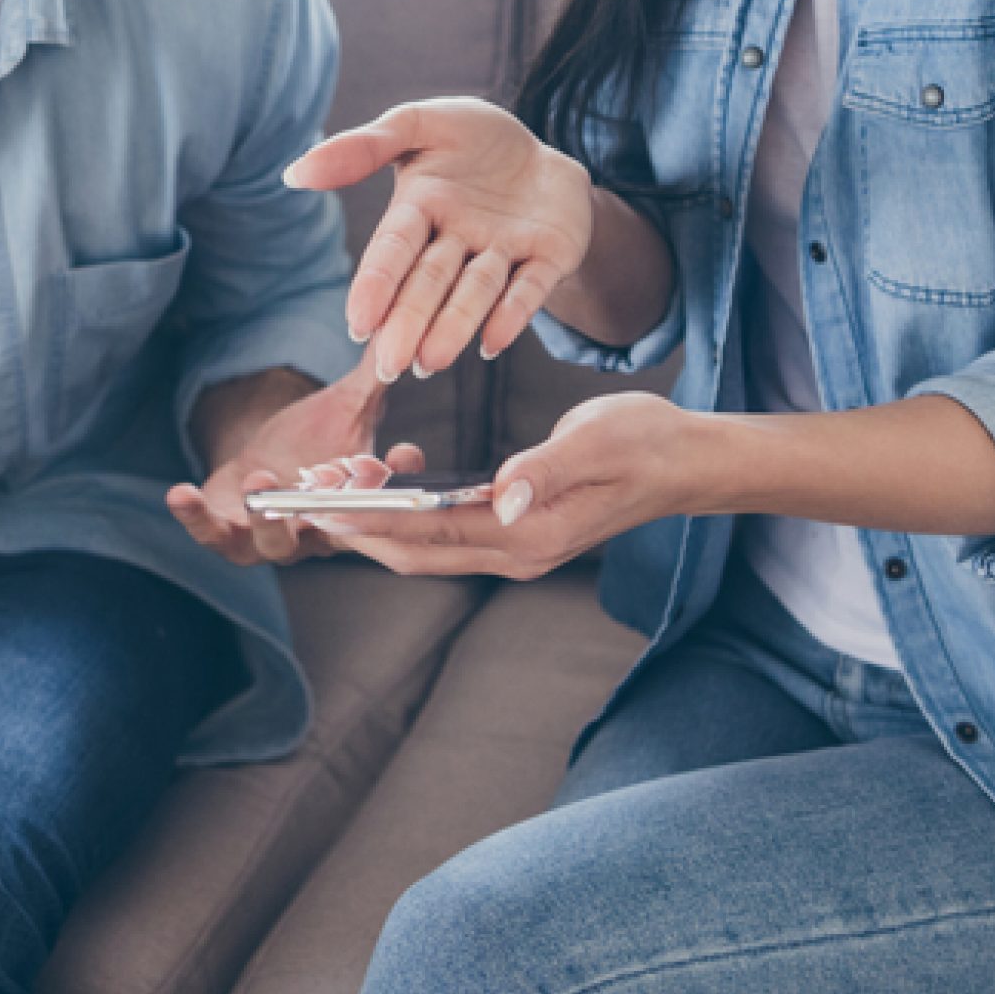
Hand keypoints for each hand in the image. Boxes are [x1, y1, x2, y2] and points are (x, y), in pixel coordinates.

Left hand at [166, 358, 420, 565]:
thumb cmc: (314, 438)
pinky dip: (195, 517)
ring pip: (274, 543)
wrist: (263, 458)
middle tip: (326, 476)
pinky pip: (212, 534)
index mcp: (359, 504)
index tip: (403, 452)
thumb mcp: (347, 405)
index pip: (388, 498)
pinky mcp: (229, 534)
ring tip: (260, 483)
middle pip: (332, 531)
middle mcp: (320, 531)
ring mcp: (273, 539)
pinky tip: (180, 492)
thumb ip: (373, 380)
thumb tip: (398, 340)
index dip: (397, 480)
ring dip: (267, 518)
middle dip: (329, 506)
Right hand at [285, 97, 592, 380]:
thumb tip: (294, 173)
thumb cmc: (474, 140)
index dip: (377, 285)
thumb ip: (363, 147)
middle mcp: (458, 239)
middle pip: (430, 282)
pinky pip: (530, 286)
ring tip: (431, 362)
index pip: (393, 250)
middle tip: (392, 365)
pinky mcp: (549, 257)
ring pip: (476, 292)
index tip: (358, 323)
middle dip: (411, 321)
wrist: (545, 153)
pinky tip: (492, 342)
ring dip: (454, 326)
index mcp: (420, 209)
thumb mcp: (419, 123)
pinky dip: (513, 313)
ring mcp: (505, 251)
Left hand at [303, 391, 711, 579]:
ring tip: (332, 477)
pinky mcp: (514, 532)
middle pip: (415, 550)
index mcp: (529, 535)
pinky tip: (385, 477)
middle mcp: (515, 553)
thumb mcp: (599, 441)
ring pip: (425, 545)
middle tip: (307, 486)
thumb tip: (502, 496)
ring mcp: (514, 547)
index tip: (322, 499)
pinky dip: (405, 511)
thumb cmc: (646, 442)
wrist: (687, 463)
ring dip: (375, 518)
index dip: (371, 516)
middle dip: (356, 522)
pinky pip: (444, 532)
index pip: (431, 532)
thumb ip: (547, 469)